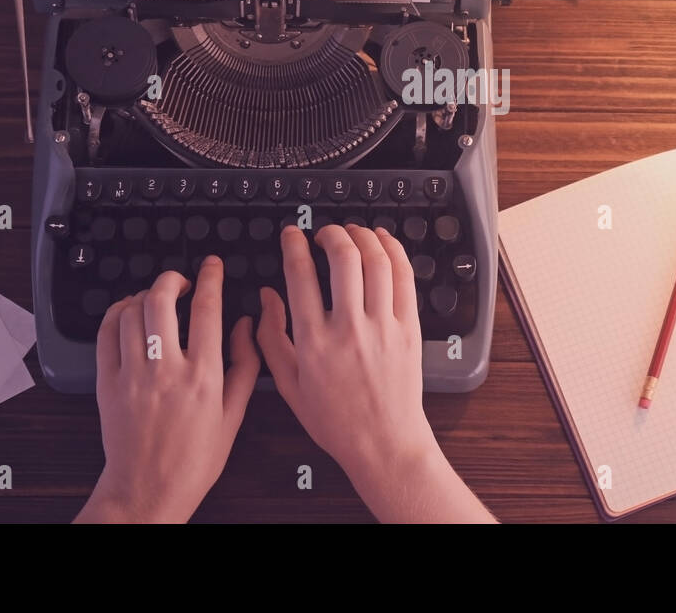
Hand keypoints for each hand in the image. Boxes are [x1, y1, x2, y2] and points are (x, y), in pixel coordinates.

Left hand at [75, 258, 260, 522]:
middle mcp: (166, 371)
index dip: (211, 278)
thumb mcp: (234, 415)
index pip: (207, 309)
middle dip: (172, 278)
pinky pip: (106, 333)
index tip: (212, 267)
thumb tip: (246, 326)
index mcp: (203, 377)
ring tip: (156, 300)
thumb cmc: (193, 460)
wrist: (147, 490)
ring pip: (131, 312)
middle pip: (161, 299)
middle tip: (181, 280)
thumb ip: (245, 365)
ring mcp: (132, 375)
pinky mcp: (107, 383)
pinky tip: (128, 314)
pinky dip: (116, 314)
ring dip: (144, 296)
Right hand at [257, 225, 494, 522]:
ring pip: (376, 262)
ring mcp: (383, 327)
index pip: (300, 276)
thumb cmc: (335, 420)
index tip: (292, 235)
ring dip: (363, 236)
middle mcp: (348, 330)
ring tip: (353, 233)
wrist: (383, 443)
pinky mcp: (409, 329)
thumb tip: (266, 297)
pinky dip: (394, 251)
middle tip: (324, 233)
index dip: (294, 245)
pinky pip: (404, 278)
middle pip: (343, 259)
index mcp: (314, 343)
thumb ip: (271, 337)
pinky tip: (383, 242)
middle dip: (331, 234)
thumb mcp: (288, 385)